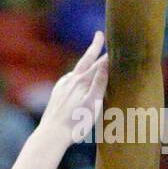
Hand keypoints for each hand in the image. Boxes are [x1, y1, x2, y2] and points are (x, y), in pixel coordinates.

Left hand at [38, 30, 107, 149]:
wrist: (51, 134)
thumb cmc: (75, 123)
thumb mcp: (92, 104)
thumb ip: (99, 83)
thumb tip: (106, 64)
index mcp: (81, 82)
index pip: (98, 63)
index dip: (108, 53)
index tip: (116, 43)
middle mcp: (71, 80)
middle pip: (85, 60)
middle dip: (94, 47)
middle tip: (100, 34)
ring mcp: (62, 86)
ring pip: (77, 69)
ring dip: (85, 61)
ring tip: (91, 56)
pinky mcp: (57, 93)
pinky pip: (69, 79)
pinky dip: (76, 74)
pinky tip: (75, 78)